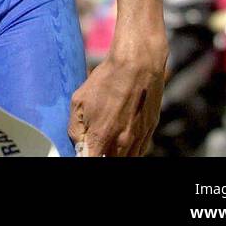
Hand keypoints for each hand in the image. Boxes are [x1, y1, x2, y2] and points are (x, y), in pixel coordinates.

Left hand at [68, 41, 166, 156]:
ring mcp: (138, 138)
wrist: (137, 63)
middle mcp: (122, 142)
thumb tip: (78, 146)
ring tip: (109, 136)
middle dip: (101, 153)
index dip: (86, 157)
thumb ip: (75, 129)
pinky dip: (130, 148)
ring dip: (115, 153)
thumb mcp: (79, 100)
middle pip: (110, 161)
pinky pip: (139, 150)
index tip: (85, 150)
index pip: (92, 161)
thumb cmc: (107, 78)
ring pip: (125, 159)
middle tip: (97, 141)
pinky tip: (123, 134)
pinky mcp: (150, 131)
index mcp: (101, 136)